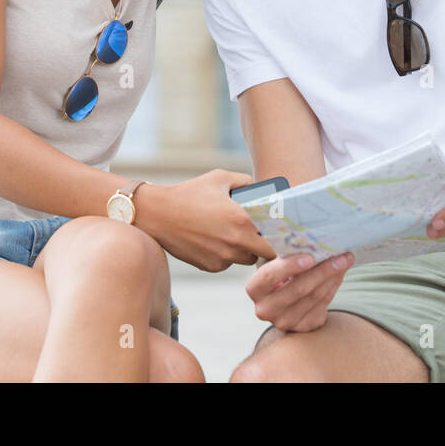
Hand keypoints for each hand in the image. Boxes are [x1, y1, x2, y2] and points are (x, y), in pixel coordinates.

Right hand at [136, 170, 277, 272]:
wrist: (158, 214)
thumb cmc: (190, 193)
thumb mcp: (220, 178)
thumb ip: (246, 182)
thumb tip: (264, 189)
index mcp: (243, 219)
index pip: (278, 235)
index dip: (285, 234)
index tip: (287, 230)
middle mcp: (236, 242)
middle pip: (268, 253)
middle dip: (269, 244)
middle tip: (265, 234)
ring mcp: (224, 257)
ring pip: (248, 258)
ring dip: (248, 249)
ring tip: (234, 233)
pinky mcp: (211, 266)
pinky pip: (229, 263)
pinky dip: (228, 254)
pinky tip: (215, 239)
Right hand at [246, 251, 353, 332]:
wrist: (286, 301)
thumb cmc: (282, 275)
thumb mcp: (277, 265)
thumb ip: (288, 254)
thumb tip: (314, 241)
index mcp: (255, 289)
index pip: (269, 276)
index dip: (289, 266)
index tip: (310, 257)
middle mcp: (266, 309)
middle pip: (298, 289)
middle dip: (322, 270)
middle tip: (340, 256)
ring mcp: (285, 322)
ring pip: (314, 297)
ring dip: (333, 277)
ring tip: (345, 261)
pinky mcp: (302, 327)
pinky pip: (322, 305)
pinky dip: (333, 287)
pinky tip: (340, 274)